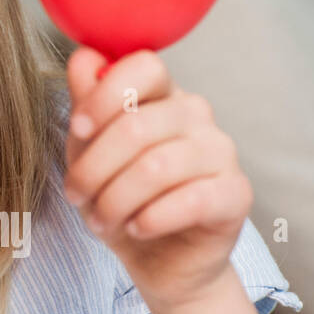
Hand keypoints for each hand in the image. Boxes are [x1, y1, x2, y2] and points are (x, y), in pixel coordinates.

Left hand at [63, 47, 251, 310]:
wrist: (158, 258)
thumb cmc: (119, 193)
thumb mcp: (88, 147)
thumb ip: (86, 101)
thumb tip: (85, 56)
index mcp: (160, 93)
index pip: (143, 66)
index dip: (104, 95)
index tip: (78, 128)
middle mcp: (195, 114)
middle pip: (137, 124)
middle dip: (93, 167)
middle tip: (76, 196)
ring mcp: (221, 151)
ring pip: (157, 166)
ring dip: (115, 200)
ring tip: (100, 221)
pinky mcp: (236, 193)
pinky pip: (190, 200)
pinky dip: (150, 218)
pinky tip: (136, 228)